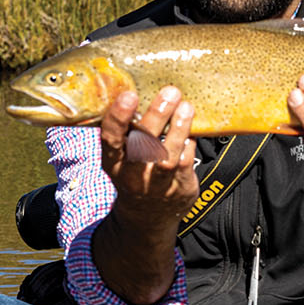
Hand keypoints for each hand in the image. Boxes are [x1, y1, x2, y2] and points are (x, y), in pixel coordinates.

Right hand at [99, 87, 198, 226]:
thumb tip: (136, 88)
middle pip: (144, 145)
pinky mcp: (179, 189)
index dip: (118, 118)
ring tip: (186, 107)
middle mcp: (133, 175)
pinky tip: (192, 130)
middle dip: (157, 117)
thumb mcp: (122, 157)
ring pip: (167, 156)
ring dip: (178, 129)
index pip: (111, 139)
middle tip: (170, 92)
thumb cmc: (135, 173)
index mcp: (114, 162)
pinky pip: (186, 164)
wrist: (146, 217)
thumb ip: (128, 131)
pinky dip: (189, 145)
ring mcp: (156, 185)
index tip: (128, 95)